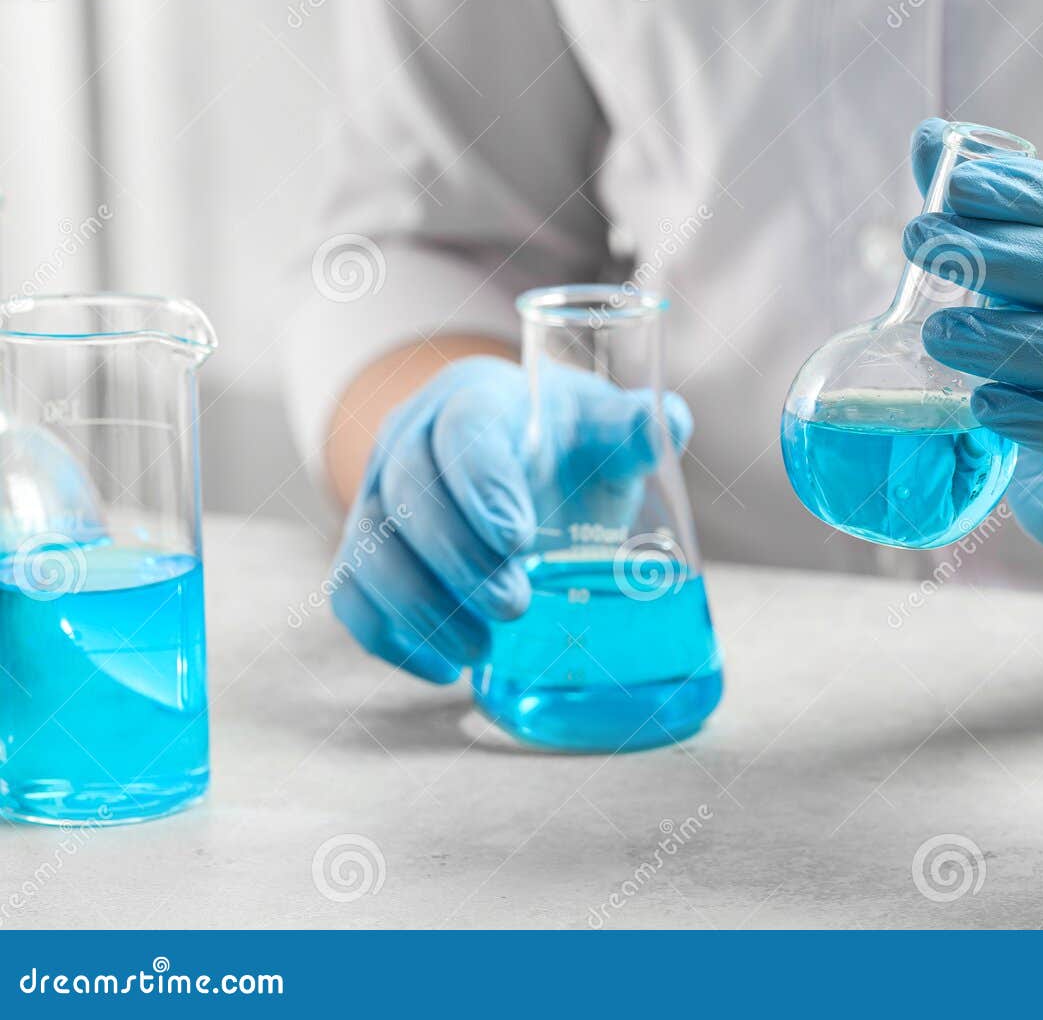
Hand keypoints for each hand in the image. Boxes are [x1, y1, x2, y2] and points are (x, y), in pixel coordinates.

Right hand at [329, 356, 689, 681]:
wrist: (515, 449)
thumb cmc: (565, 440)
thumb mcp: (602, 427)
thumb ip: (634, 430)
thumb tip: (666, 424)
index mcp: (473, 401)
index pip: (461, 434)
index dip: (481, 487)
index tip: (519, 539)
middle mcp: (411, 441)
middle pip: (409, 497)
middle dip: (458, 560)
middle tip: (516, 606)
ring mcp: (378, 496)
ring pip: (369, 550)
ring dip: (419, 608)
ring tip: (480, 649)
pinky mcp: (366, 549)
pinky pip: (351, 594)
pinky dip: (388, 637)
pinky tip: (442, 667)